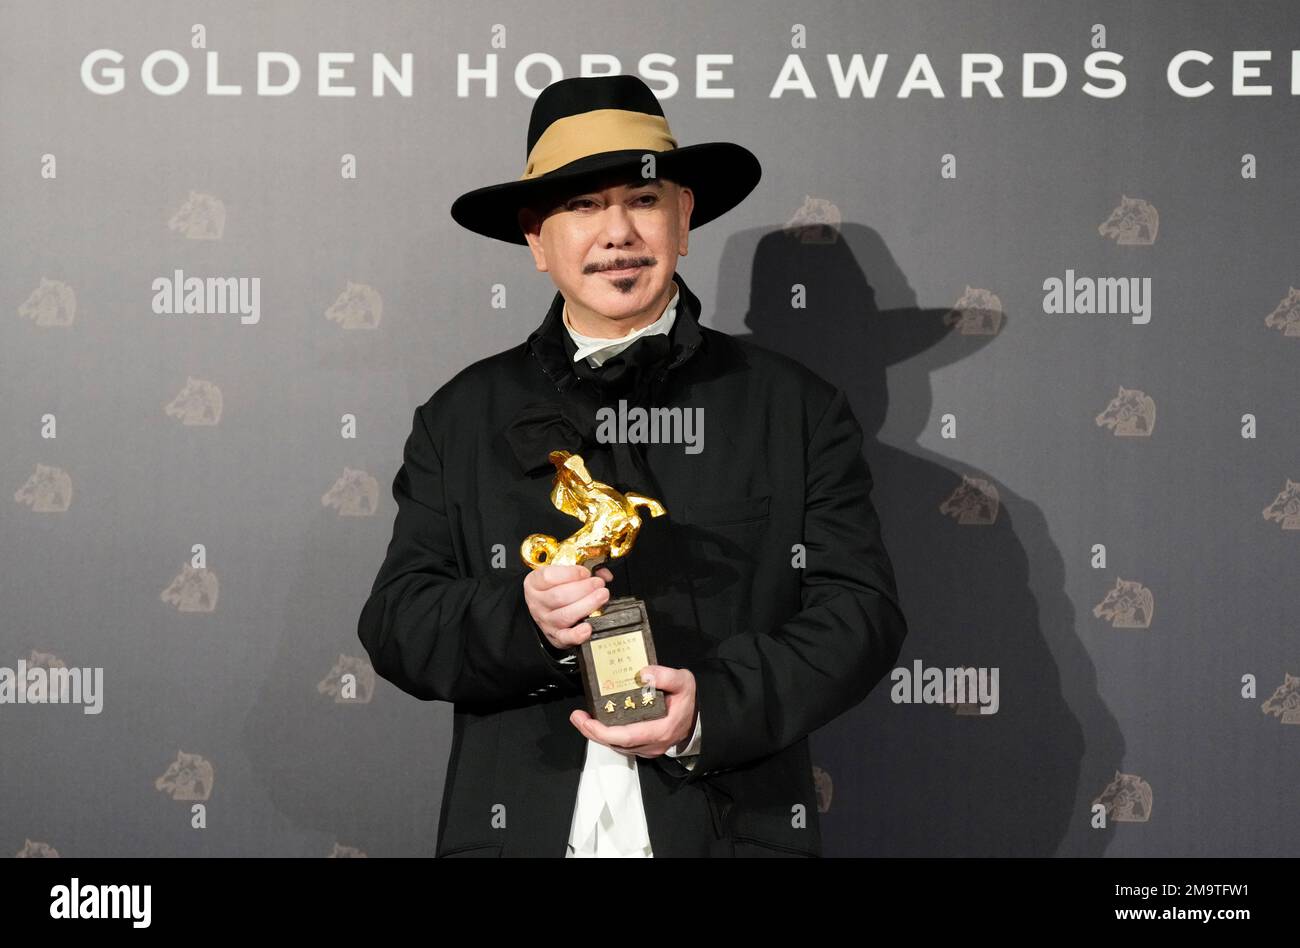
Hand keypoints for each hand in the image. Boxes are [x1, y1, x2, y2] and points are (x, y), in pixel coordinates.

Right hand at [524, 564, 614, 650]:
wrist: (543, 609)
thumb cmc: (554, 588)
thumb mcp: (560, 574)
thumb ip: (581, 571)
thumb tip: (603, 574)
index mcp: (534, 583)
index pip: (548, 577)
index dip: (571, 573)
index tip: (586, 572)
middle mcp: (537, 603)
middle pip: (559, 596)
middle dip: (584, 588)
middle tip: (599, 584)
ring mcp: (545, 621)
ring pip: (565, 615)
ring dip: (587, 605)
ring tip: (602, 596)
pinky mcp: (554, 636)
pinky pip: (565, 638)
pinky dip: (577, 634)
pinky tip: (588, 627)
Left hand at [569, 664, 696, 758]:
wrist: (698, 716)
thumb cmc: (689, 699)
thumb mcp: (684, 682)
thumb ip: (666, 676)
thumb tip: (643, 674)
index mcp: (660, 730)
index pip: (627, 736)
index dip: (604, 732)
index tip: (587, 720)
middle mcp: (652, 744)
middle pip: (616, 744)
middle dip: (592, 732)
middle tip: (576, 717)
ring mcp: (648, 748)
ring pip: (617, 746)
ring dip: (596, 734)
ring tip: (581, 718)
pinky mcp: (644, 747)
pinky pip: (621, 744)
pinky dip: (606, 735)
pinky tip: (596, 722)